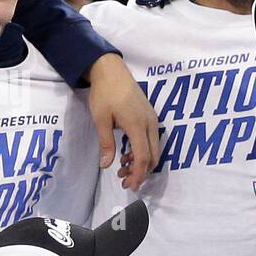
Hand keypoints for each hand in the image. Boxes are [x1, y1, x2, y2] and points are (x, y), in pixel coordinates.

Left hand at [86, 53, 160, 190]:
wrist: (111, 70)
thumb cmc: (104, 93)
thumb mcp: (101, 119)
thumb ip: (106, 143)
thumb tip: (106, 165)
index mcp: (137, 125)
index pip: (143, 156)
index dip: (138, 174)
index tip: (129, 185)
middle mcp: (150, 124)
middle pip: (153, 156)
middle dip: (141, 172)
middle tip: (125, 181)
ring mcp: (152, 120)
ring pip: (154, 149)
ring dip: (141, 163)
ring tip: (122, 168)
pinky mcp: (150, 117)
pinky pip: (152, 140)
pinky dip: (143, 152)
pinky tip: (127, 154)